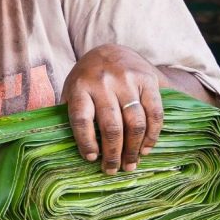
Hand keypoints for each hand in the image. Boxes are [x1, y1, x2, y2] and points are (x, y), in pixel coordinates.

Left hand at [61, 45, 163, 173]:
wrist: (110, 49)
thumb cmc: (87, 78)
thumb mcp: (71, 89)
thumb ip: (70, 112)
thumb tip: (64, 147)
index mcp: (80, 86)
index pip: (81, 119)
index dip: (86, 142)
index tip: (91, 159)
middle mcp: (103, 82)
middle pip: (111, 126)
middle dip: (113, 153)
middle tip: (113, 170)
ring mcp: (127, 80)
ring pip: (135, 122)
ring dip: (134, 148)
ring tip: (131, 164)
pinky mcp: (147, 80)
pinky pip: (154, 112)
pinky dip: (152, 134)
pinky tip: (146, 148)